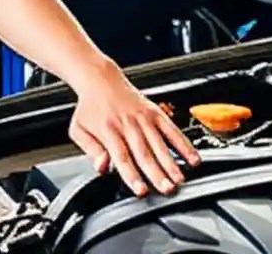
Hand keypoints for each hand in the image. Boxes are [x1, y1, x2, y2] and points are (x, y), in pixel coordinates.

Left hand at [67, 62, 200, 196]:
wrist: (100, 80)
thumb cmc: (90, 108)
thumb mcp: (78, 129)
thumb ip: (90, 150)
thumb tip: (101, 166)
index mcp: (108, 131)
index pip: (121, 157)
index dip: (132, 175)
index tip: (141, 190)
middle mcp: (128, 124)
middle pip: (144, 153)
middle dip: (156, 173)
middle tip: (167, 189)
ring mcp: (143, 118)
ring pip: (159, 144)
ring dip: (171, 163)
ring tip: (179, 179)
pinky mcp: (156, 113)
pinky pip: (172, 130)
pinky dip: (184, 145)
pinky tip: (193, 159)